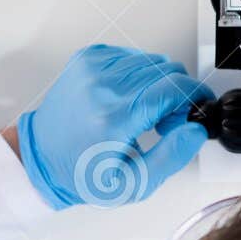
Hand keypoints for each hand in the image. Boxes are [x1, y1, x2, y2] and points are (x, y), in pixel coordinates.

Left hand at [17, 45, 211, 208]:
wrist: (41, 158)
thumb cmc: (82, 173)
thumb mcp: (133, 184)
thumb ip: (171, 157)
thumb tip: (195, 129)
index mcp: (114, 118)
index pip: (173, 87)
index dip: (195, 96)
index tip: (199, 108)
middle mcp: (101, 87)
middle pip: (166, 70)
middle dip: (178, 94)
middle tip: (167, 121)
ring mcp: (91, 69)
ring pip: (151, 60)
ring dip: (159, 83)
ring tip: (146, 112)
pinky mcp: (86, 60)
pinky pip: (132, 55)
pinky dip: (139, 74)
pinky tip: (130, 97)